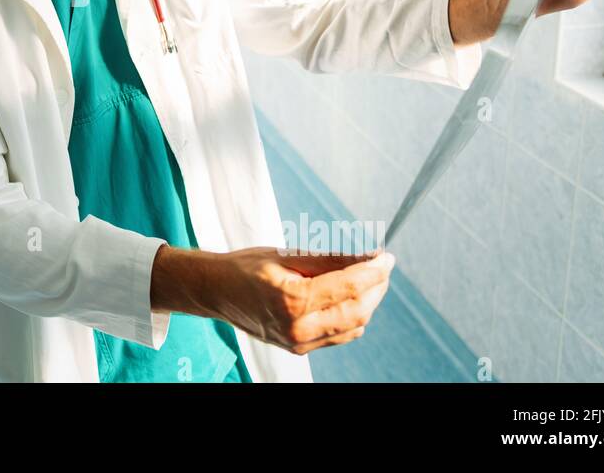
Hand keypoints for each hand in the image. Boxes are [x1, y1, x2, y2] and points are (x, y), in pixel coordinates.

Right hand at [151, 245, 394, 354]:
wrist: (217, 292)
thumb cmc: (247, 267)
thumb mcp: (288, 255)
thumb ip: (330, 259)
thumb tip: (368, 257)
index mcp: (292, 299)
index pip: (349, 287)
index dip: (374, 271)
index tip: (386, 256)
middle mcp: (297, 327)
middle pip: (358, 310)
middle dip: (377, 287)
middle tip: (381, 266)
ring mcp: (298, 342)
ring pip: (353, 326)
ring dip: (368, 302)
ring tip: (368, 279)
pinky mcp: (299, 348)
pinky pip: (339, 335)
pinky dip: (352, 316)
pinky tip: (349, 297)